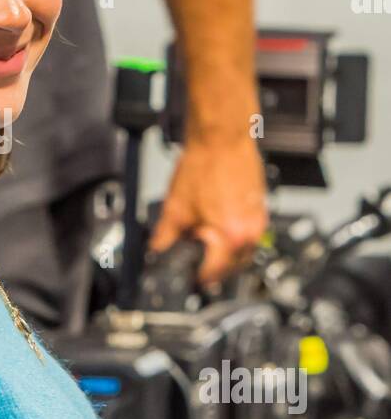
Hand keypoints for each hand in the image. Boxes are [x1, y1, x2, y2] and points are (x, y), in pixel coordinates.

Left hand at [149, 133, 267, 285]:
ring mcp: (259, 219)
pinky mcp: (261, 207)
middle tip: (201, 271)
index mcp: (231, 237)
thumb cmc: (204, 164)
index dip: (200, 279)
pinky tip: (221, 228)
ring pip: (246, 251)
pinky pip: (251, 234)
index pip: (216, 273)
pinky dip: (237, 238)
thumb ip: (164, 236)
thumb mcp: (175, 207)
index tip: (192, 281)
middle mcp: (250, 232)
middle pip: (235, 267)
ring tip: (209, 251)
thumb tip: (157, 250)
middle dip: (217, 271)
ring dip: (229, 256)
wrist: (222, 137)